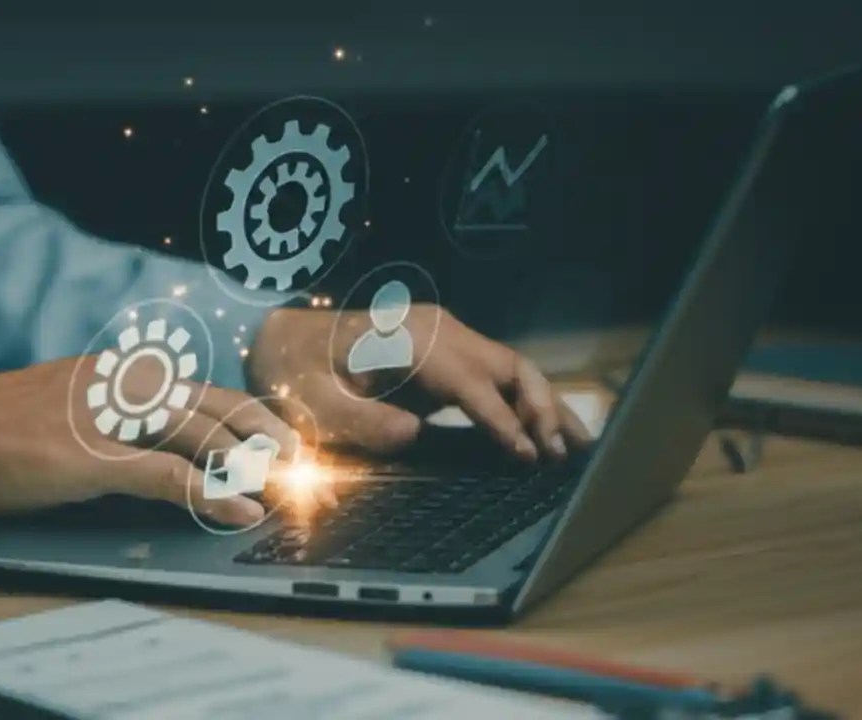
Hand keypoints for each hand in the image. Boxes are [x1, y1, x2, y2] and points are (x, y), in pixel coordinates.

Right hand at [0, 356, 301, 525]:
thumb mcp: (71, 406)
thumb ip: (121, 417)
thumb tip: (172, 447)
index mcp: (122, 372)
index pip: (207, 390)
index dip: (253, 417)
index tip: (284, 439)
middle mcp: (123, 384)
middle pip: (218, 406)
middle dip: (267, 435)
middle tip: (302, 462)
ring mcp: (107, 418)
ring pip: (201, 434)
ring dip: (250, 464)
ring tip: (285, 487)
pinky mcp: (88, 456)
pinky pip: (165, 475)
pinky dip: (209, 494)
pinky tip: (239, 510)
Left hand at [246, 305, 591, 460]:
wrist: (283, 340)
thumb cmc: (294, 372)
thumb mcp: (312, 400)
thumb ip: (360, 418)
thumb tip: (417, 435)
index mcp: (410, 338)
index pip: (472, 381)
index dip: (502, 419)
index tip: (526, 455)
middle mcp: (439, 330)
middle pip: (510, 366)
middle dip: (542, 410)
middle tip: (560, 457)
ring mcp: (447, 339)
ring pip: (513, 369)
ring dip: (546, 407)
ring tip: (578, 448)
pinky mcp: (448, 357)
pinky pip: (498, 377)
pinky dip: (527, 403)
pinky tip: (547, 434)